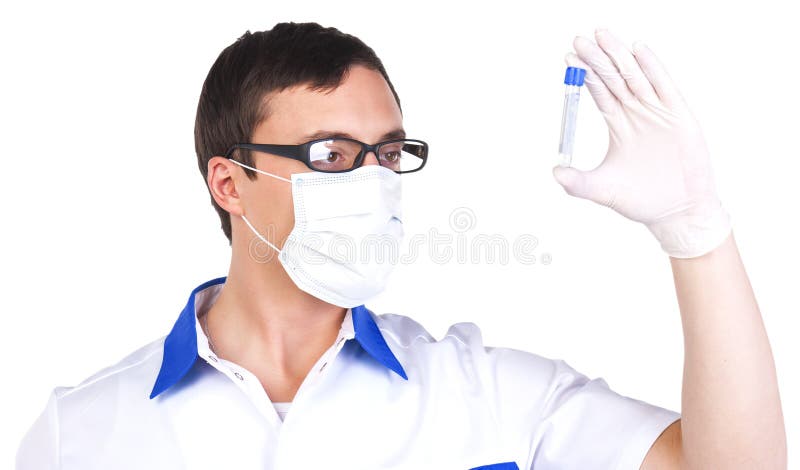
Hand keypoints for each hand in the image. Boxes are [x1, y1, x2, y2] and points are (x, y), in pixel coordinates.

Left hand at [553, 28, 731, 258]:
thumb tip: (554, 172)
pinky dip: (653, 68)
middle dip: (597, 59)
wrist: (677, 213)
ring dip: (619, 56)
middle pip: (614, 78)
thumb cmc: (641, 200)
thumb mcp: (602, 190)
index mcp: (619, 125)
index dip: (585, 75)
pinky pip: (664, 86)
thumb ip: (577, 182)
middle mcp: (637, 114)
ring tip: (603, 36)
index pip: (599, 92)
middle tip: (580, 40)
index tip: (568, 58)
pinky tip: (639, 51)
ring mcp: (658, 113)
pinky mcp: (679, 116)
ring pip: (635, 77)